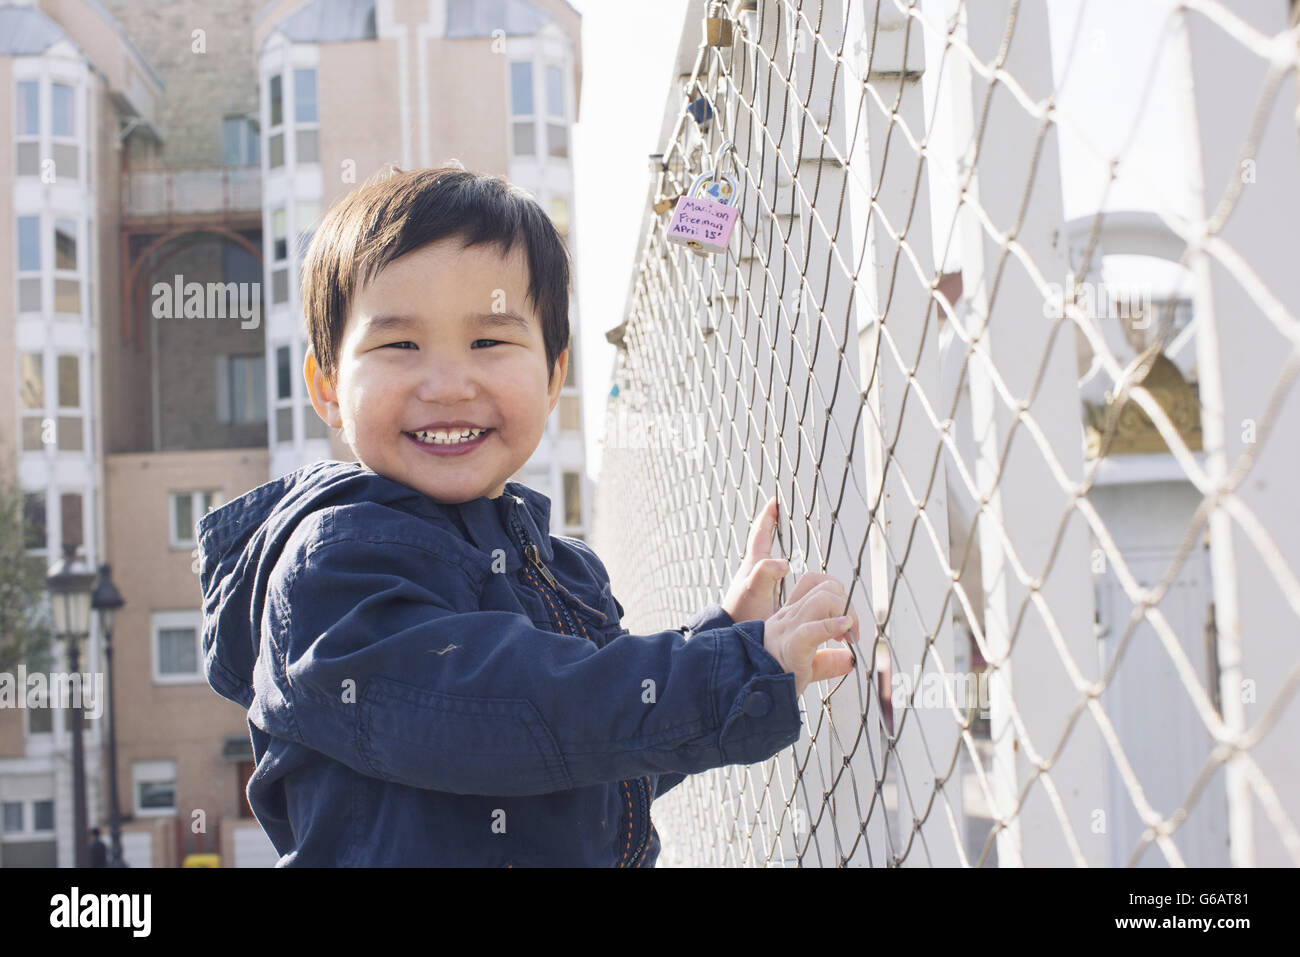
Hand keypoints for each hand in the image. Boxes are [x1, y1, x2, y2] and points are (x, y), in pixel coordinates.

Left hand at [720, 496, 787, 623]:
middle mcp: (753, 571)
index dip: (768, 517)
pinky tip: (785, 571)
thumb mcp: (754, 594)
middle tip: (778, 511)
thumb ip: (765, 575)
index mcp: (754, 566)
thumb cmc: (744, 618)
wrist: (734, 639)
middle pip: (762, 542)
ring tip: (782, 533)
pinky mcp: (758, 596)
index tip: (774, 500)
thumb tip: (783, 562)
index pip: (761, 535)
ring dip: (773, 544)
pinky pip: (770, 574)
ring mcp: (755, 583)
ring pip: (766, 557)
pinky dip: (777, 565)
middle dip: (770, 526)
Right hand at [762, 574, 858, 695]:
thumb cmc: (775, 677)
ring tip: (848, 637)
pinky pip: (812, 629)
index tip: (845, 620)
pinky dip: (832, 626)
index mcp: (790, 617)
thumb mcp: (805, 665)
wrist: (750, 691)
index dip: (836, 593)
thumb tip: (850, 660)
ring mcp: (788, 630)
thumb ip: (828, 661)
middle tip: (851, 633)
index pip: (813, 583)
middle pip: (825, 587)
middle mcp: (789, 617)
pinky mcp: (790, 648)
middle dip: (846, 604)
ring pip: (821, 599)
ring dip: (844, 613)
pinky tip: (844, 629)